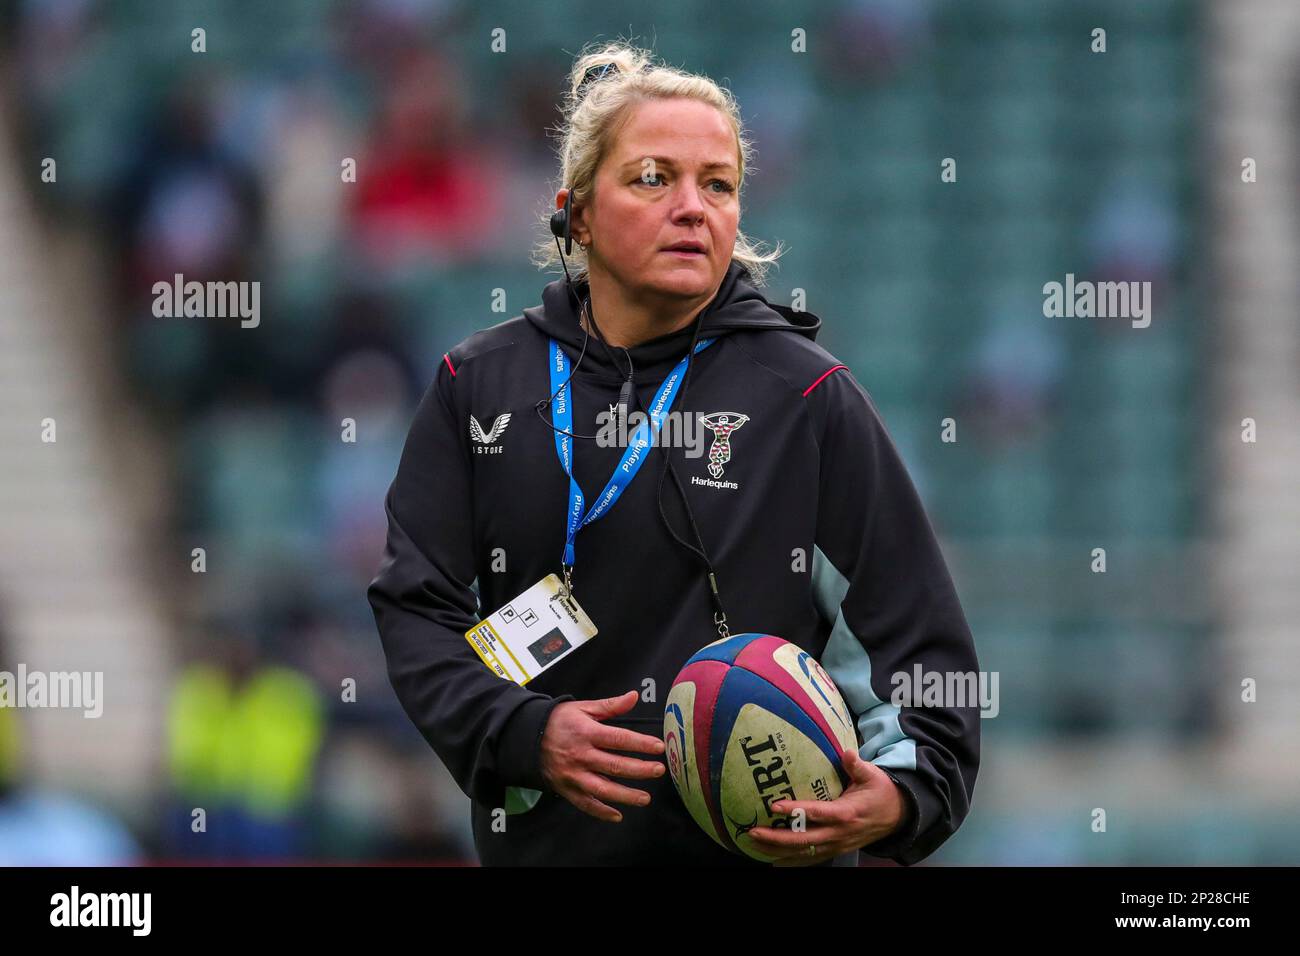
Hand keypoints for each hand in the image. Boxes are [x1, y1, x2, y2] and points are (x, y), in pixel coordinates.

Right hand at [539, 690, 666, 822]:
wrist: (527, 737)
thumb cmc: (559, 721)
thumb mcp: (583, 708)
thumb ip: (610, 706)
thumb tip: (634, 697)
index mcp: (586, 732)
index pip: (618, 738)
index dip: (640, 743)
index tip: (658, 747)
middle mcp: (581, 755)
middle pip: (614, 766)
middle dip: (640, 770)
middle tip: (659, 770)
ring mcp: (573, 774)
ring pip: (602, 789)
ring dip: (626, 796)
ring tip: (645, 798)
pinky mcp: (566, 788)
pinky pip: (585, 804)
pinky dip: (601, 812)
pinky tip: (617, 816)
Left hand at [746, 748, 905, 866]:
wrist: (898, 817)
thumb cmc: (881, 792)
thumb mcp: (872, 776)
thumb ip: (857, 766)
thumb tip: (847, 752)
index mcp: (846, 813)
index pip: (816, 813)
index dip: (795, 811)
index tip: (775, 806)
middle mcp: (838, 833)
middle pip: (803, 840)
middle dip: (776, 838)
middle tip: (753, 831)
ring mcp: (836, 844)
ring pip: (804, 852)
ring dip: (778, 850)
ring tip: (755, 844)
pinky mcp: (835, 849)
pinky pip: (810, 858)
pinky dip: (791, 859)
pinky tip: (772, 859)